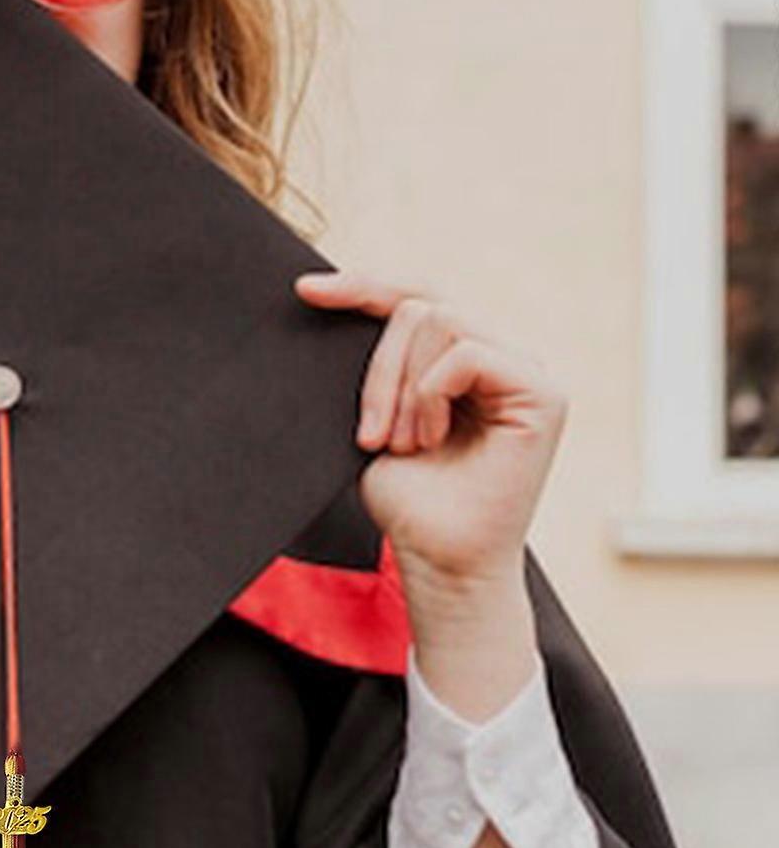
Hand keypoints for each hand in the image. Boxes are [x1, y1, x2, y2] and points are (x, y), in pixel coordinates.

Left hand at [293, 269, 567, 589]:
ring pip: (439, 320)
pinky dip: (430, 394)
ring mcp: (525, 370)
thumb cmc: (407, 500)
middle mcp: (500, 356)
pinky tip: (428, 439)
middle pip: (421, 304)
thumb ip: (379, 362)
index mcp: (462, 358)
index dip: (362, 286)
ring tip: (401, 444)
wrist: (437, 561)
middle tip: (370, 434)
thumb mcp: (376, 416)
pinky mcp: (542, 392)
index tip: (305, 292)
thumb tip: (334, 298)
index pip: (416, 297)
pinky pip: (466, 353)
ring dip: (400, 387)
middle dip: (379, 368)